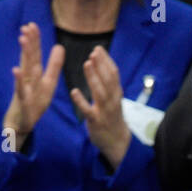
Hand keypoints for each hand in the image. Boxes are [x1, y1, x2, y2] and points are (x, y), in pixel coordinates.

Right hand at [2, 23, 64, 145]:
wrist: (21, 125)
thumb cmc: (34, 103)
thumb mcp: (48, 83)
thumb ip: (53, 66)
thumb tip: (60, 46)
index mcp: (35, 76)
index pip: (35, 55)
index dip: (35, 41)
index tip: (32, 24)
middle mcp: (28, 80)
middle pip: (30, 59)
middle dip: (30, 42)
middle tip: (27, 26)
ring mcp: (24, 90)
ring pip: (25, 71)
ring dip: (24, 55)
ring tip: (23, 39)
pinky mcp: (23, 103)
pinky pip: (21, 91)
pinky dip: (18, 81)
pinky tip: (16, 70)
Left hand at [70, 47, 130, 169]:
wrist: (117, 141)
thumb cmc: (112, 117)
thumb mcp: (114, 98)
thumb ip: (109, 83)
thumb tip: (102, 63)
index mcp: (116, 93)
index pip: (114, 74)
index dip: (106, 60)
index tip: (98, 48)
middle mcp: (113, 100)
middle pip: (109, 80)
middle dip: (101, 65)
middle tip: (93, 52)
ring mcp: (105, 111)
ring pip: (100, 92)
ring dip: (93, 78)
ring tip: (87, 64)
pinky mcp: (96, 122)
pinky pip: (88, 110)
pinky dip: (81, 101)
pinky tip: (74, 91)